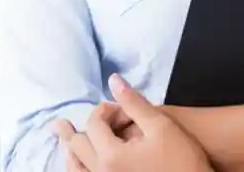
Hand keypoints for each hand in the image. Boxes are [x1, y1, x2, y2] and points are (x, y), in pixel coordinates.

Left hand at [52, 73, 212, 171]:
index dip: (104, 110)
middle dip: (77, 130)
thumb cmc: (182, 159)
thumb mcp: (161, 125)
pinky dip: (80, 168)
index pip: (94, 124)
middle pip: (77, 146)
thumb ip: (134, 102)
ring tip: (63, 142)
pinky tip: (81, 162)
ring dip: (70, 152)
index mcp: (111, 156)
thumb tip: (113, 80)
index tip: (116, 107)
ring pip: (76, 168)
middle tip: (61, 124)